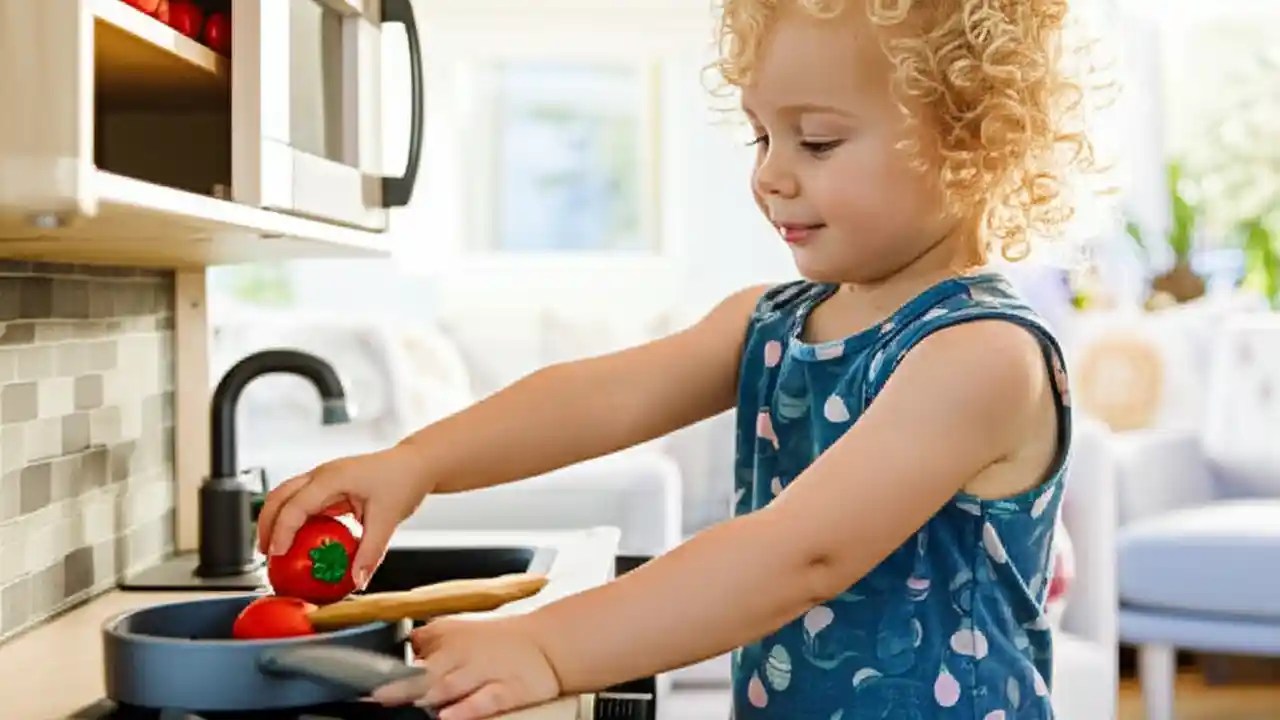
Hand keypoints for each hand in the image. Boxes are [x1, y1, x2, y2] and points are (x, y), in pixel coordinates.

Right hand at [255, 443, 431, 588]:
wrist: (416, 464)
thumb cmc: (403, 479)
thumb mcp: (388, 519)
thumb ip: (370, 552)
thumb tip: (357, 580)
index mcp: (333, 478)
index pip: (296, 505)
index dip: (282, 530)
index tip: (277, 554)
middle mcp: (322, 475)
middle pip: (279, 497)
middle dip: (266, 525)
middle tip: (266, 555)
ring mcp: (323, 479)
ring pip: (286, 497)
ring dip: (276, 522)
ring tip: (274, 551)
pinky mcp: (329, 487)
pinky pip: (302, 503)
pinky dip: (294, 521)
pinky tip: (298, 542)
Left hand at [371, 616, 560, 719]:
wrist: (549, 644)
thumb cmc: (501, 641)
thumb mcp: (462, 631)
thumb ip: (430, 641)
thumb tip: (400, 650)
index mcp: (449, 637)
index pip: (413, 646)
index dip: (389, 664)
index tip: (364, 680)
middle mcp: (464, 655)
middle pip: (428, 671)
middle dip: (402, 683)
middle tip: (378, 695)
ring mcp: (485, 674)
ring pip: (451, 685)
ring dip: (429, 694)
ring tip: (411, 702)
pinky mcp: (506, 692)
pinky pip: (484, 702)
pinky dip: (466, 709)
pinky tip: (448, 716)